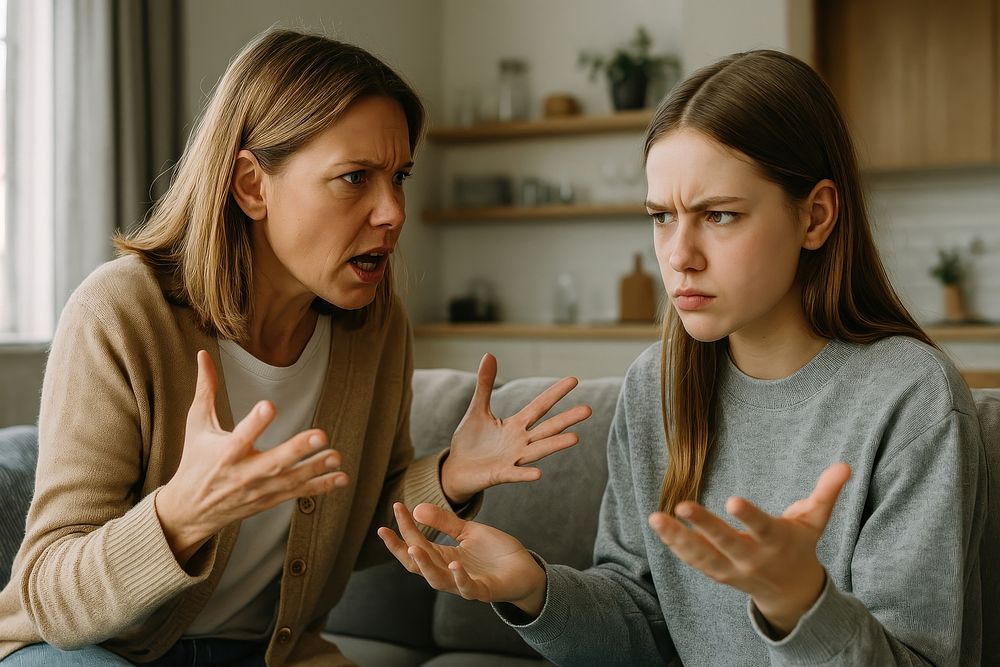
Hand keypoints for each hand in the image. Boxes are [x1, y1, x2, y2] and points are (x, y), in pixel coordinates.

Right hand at [155, 351, 349, 563]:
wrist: (192, 510)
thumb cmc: (196, 461)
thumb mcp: (197, 425)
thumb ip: (206, 390)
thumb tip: (204, 354)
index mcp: (224, 453)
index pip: (240, 436)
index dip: (255, 422)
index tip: (269, 405)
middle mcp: (243, 473)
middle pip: (273, 462)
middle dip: (297, 450)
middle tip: (321, 435)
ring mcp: (259, 489)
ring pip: (291, 480)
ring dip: (316, 468)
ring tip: (336, 455)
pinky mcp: (270, 499)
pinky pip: (298, 493)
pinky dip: (321, 487)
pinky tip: (341, 476)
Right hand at [378, 502, 547, 616]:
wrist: (525, 569)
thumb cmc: (496, 552)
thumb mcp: (469, 531)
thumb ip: (445, 522)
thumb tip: (417, 508)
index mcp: (443, 557)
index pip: (416, 543)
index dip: (404, 527)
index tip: (396, 506)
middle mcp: (448, 572)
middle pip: (416, 564)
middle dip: (400, 549)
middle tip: (385, 531)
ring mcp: (464, 584)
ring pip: (436, 580)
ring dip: (424, 565)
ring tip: (412, 548)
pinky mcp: (484, 591)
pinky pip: (467, 588)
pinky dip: (460, 578)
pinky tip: (454, 563)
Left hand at [441, 353, 591, 503]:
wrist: (456, 469)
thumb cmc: (470, 441)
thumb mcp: (477, 410)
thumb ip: (485, 385)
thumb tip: (489, 354)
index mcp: (516, 425)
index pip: (540, 406)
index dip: (555, 392)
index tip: (574, 379)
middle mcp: (520, 442)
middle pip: (547, 428)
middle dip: (566, 419)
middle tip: (588, 409)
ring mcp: (512, 459)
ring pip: (537, 450)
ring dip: (555, 444)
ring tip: (575, 437)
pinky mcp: (499, 474)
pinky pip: (514, 474)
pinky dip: (525, 474)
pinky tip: (538, 473)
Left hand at [648, 463, 851, 635]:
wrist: (792, 593)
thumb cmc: (800, 546)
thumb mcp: (815, 520)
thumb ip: (827, 492)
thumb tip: (845, 464)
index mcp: (777, 542)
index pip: (762, 528)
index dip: (749, 516)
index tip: (732, 500)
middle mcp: (753, 558)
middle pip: (726, 543)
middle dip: (705, 525)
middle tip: (682, 505)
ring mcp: (734, 569)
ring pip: (703, 557)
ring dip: (678, 538)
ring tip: (656, 519)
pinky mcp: (719, 574)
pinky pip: (694, 562)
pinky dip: (676, 546)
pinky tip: (660, 528)